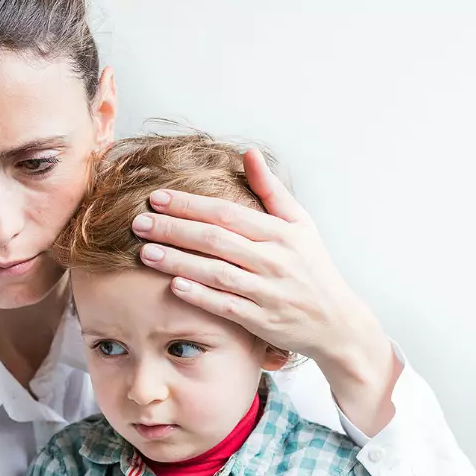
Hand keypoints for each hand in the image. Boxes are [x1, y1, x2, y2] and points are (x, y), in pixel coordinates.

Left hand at [131, 149, 398, 434]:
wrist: (337, 322)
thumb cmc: (312, 267)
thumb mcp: (300, 224)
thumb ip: (271, 190)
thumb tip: (249, 153)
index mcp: (280, 233)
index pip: (226, 213)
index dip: (189, 204)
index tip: (157, 197)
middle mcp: (274, 260)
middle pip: (215, 239)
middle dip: (174, 229)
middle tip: (138, 223)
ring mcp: (268, 291)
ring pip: (216, 272)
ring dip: (178, 261)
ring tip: (146, 253)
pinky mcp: (262, 321)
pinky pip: (226, 306)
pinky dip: (200, 296)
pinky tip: (174, 286)